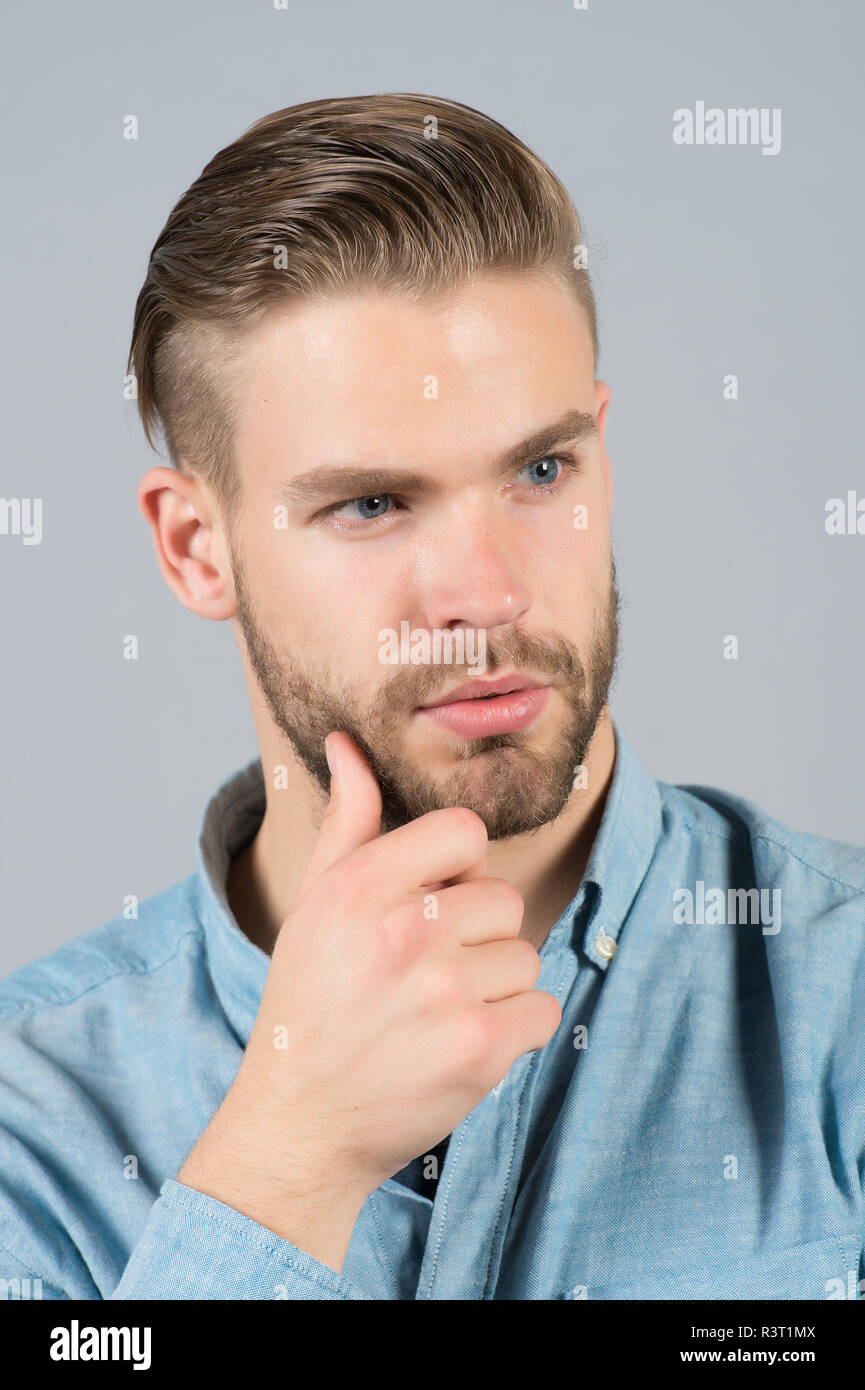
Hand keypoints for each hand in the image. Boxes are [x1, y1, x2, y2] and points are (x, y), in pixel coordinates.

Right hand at [178, 731, 560, 1269]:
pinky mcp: (480, 1048)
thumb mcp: (314, 905)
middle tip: (424, 976)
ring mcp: (444, 991)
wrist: (302, 1124)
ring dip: (494, 987)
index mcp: (361, 885)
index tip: (432, 904)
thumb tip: (349, 743)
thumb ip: (347, 822)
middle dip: (476, 936)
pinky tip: (461, 1044)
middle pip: (503, 899)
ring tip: (436, 1015)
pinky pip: (542, 1010)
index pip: (465, 832)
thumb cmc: (309, 1004)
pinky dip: (514, 1032)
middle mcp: (403, 930)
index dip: (458, 869)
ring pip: (525, 957)